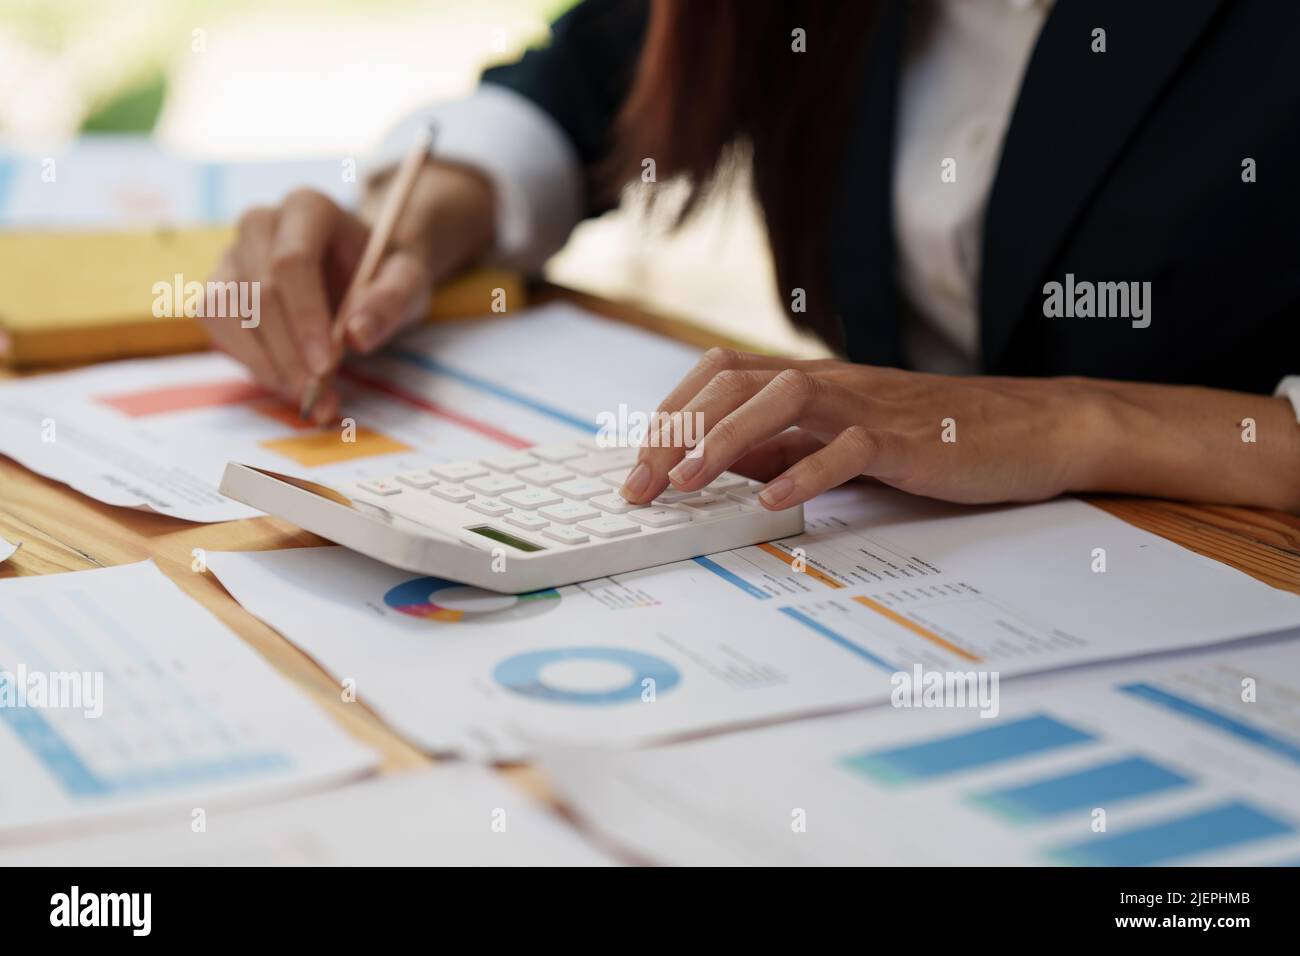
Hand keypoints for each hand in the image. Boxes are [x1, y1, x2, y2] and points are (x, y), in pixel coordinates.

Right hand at [203, 162, 493, 422]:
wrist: (362, 270)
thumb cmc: (384, 273)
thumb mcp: (407, 283)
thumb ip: (391, 302)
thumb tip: (358, 335)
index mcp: (308, 208)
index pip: (292, 262)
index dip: (304, 319)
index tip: (326, 366)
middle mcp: (261, 222)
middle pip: (257, 290)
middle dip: (286, 351)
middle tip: (317, 395)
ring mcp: (233, 252)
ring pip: (226, 309)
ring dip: (262, 361)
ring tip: (303, 395)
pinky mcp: (219, 285)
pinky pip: (215, 325)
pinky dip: (246, 359)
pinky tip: (282, 381)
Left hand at [619, 348, 1107, 508]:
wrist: (1029, 428)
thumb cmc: (931, 438)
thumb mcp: (840, 439)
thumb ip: (781, 446)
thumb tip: (712, 464)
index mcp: (810, 381)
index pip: (718, 378)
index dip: (670, 416)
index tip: (636, 471)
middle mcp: (832, 383)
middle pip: (734, 384)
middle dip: (677, 432)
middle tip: (641, 487)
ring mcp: (869, 406)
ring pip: (783, 398)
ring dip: (726, 439)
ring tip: (687, 484)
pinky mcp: (908, 439)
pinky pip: (850, 447)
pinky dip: (807, 472)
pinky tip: (773, 502)